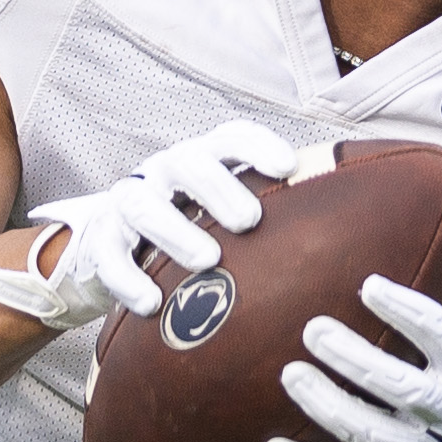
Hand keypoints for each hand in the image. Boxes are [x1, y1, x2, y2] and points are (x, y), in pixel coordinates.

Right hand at [0, 120, 298, 328]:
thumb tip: (340, 225)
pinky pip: (109, 256)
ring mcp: (129, 203)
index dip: (258, 146)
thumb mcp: (223, 212)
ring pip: (144, 206)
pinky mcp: (101, 240)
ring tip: (208, 260)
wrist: (114, 245)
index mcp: (201, 159)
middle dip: (219, 189)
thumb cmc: (191, 228)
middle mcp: (163, 172)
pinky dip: (128, 279)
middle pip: (188, 164)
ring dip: (176, 231)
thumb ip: (267, 210)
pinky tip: (151, 303)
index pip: (231, 138)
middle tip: (250, 221)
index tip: (288, 167)